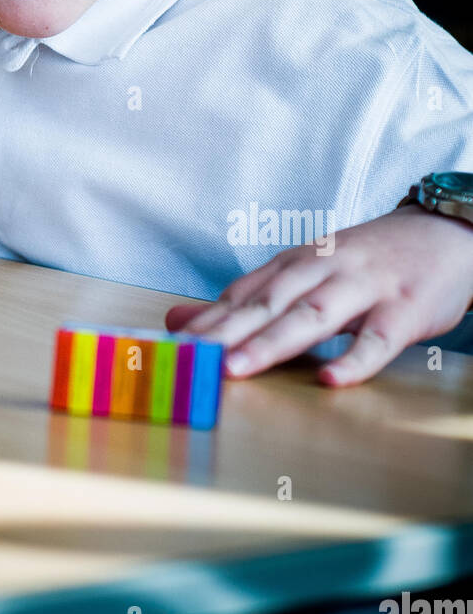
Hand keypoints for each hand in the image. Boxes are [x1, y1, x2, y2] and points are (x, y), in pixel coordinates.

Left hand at [165, 204, 472, 386]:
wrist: (443, 235)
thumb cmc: (366, 262)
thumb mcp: (304, 271)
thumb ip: (246, 298)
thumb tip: (180, 317)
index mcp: (295, 264)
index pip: (242, 294)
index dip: (205, 321)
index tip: (169, 347)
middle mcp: (323, 270)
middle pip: (267, 303)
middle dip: (226, 331)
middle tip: (190, 358)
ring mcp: (364, 289)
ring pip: (313, 316)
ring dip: (273, 342)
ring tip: (238, 367)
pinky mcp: (404, 311)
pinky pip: (378, 339)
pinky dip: (354, 359)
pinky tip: (330, 379)